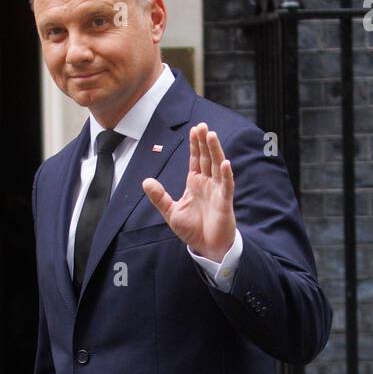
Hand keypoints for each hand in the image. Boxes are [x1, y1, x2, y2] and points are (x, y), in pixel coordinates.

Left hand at [142, 123, 236, 262]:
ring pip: (217, 167)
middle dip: (204, 142)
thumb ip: (159, 197)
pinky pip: (226, 186)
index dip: (195, 145)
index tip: (194, 130)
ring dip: (215, 152)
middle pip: (206, 158)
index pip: (196, 160)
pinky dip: (226, 175)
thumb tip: (146, 181)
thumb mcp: (171, 213)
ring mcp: (217, 191)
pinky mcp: (225, 202)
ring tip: (211, 136)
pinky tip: (225, 164)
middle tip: (202, 126)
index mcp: (195, 183)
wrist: (207, 247)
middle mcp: (207, 183)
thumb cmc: (193, 230)